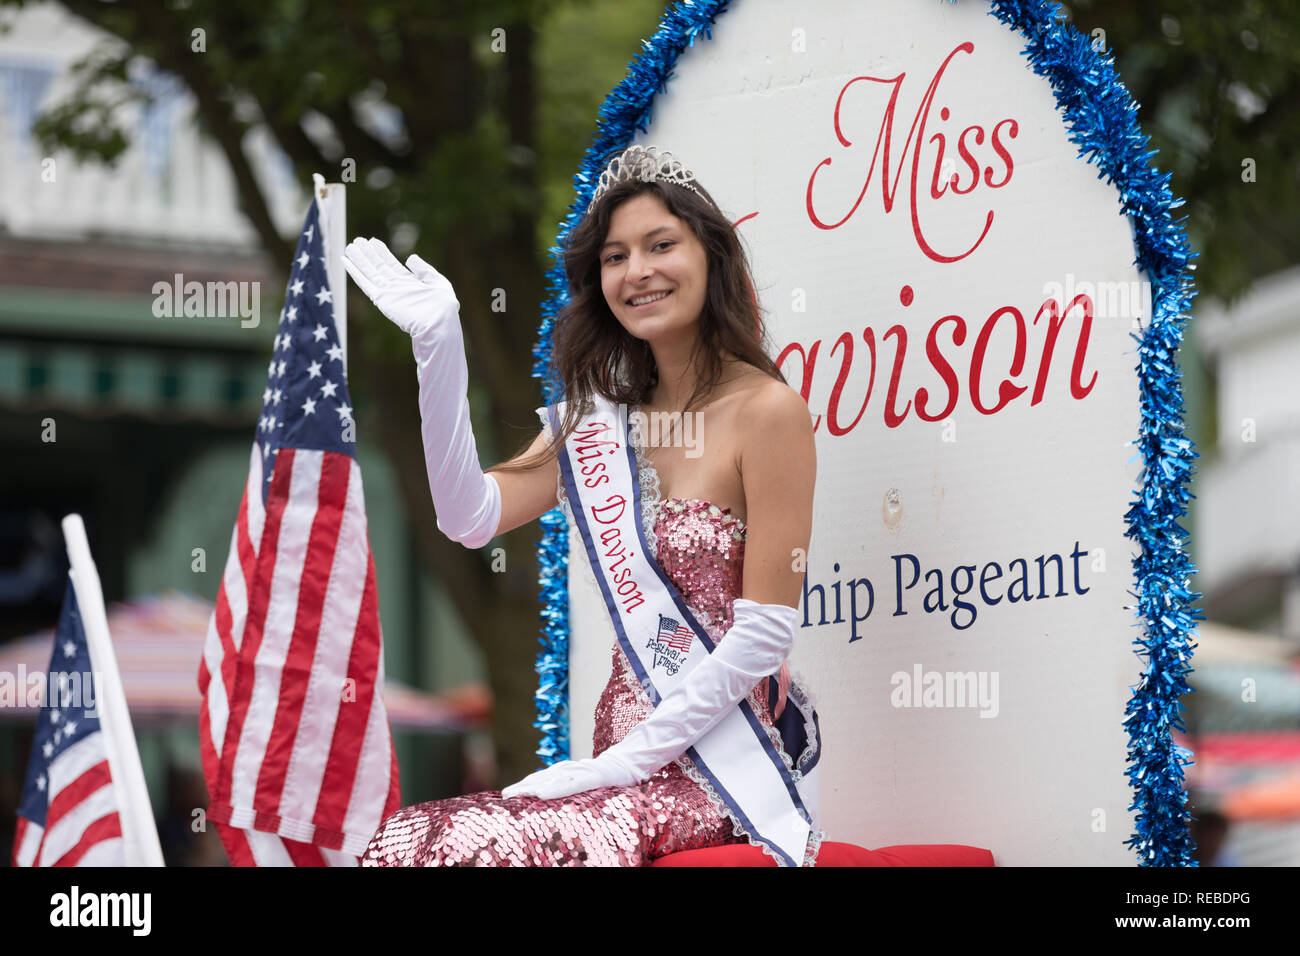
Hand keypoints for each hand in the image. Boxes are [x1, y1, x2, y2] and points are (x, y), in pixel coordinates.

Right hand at [341, 237, 458, 335]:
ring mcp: (388, 293)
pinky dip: (355, 272)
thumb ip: (424, 269)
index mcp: (410, 282)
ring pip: (370, 272)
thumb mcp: (437, 282)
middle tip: (357, 240)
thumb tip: (410, 257)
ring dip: (359, 260)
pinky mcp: (382, 299)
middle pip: (378, 267)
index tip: (373, 241)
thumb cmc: (442, 307)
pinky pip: (365, 283)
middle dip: (367, 254)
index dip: (382, 252)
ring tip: (349, 247)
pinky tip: (346, 262)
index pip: (391, 264)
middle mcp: (397, 287)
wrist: (438, 324)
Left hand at [501, 753, 640, 800]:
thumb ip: (566, 783)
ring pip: (553, 779)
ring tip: (517, 794)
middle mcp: (570, 769)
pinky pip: (571, 784)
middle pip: (542, 778)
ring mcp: (580, 771)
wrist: (626, 764)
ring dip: (533, 786)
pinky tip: (542, 794)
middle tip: (505, 795)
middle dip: (523, 786)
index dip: (524, 784)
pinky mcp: (591, 776)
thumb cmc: (602, 775)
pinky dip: (555, 788)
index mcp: (566, 771)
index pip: (541, 778)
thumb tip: (546, 792)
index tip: (506, 794)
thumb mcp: (581, 780)